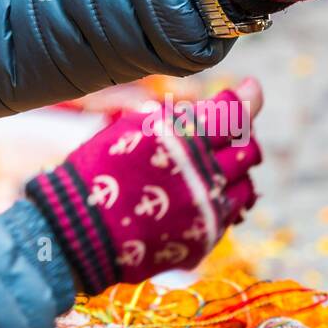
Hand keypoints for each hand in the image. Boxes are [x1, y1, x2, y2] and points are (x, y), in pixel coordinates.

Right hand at [26, 78, 263, 293]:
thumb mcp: (133, 127)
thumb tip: (216, 100)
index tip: (250, 89)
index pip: (234, 113)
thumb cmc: (98, 170)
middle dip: (243, 137)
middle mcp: (200, 173)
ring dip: (236, 172)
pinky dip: (224, 201)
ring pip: (246, 185)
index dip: (246, 99)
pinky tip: (205, 194)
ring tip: (217, 168)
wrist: (77, 229)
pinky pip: (231, 214)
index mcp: (180, 138)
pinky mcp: (204, 237)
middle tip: (230, 134)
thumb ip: (178, 115)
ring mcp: (205, 209)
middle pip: (248, 149)